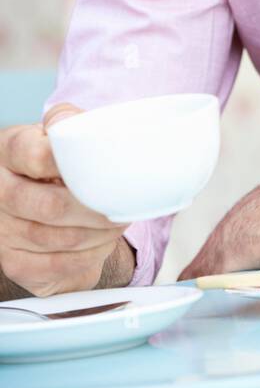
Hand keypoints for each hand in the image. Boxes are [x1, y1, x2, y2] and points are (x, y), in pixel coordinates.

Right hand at [0, 104, 132, 297]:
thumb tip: (72, 125)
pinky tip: (101, 242)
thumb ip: (68, 121)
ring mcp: (3, 230)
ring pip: (57, 239)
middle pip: (51, 206)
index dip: (73, 164)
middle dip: (95, 209)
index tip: (100, 169)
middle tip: (119, 204)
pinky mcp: (15, 262)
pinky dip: (88, 256)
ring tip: (117, 221)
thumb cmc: (59, 162)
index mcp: (9, 150)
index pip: (37, 156)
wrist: (48, 199)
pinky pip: (57, 266)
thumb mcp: (61, 133)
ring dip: (98, 233)